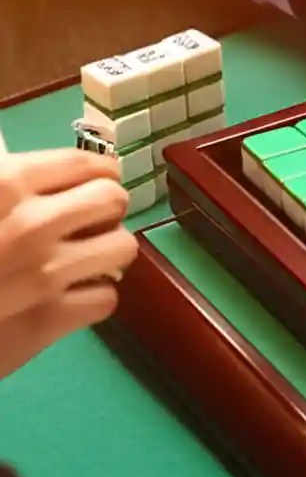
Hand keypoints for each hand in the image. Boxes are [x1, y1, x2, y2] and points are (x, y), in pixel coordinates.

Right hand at [0, 150, 136, 377]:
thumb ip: (1, 174)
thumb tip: (16, 156)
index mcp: (4, 182)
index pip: (90, 165)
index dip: (97, 175)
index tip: (90, 185)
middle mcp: (33, 223)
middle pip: (115, 201)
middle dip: (105, 210)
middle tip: (87, 222)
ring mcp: (45, 273)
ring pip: (122, 248)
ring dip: (105, 253)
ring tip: (82, 258)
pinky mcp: (49, 320)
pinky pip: (105, 299)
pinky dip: (91, 298)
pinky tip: (68, 295)